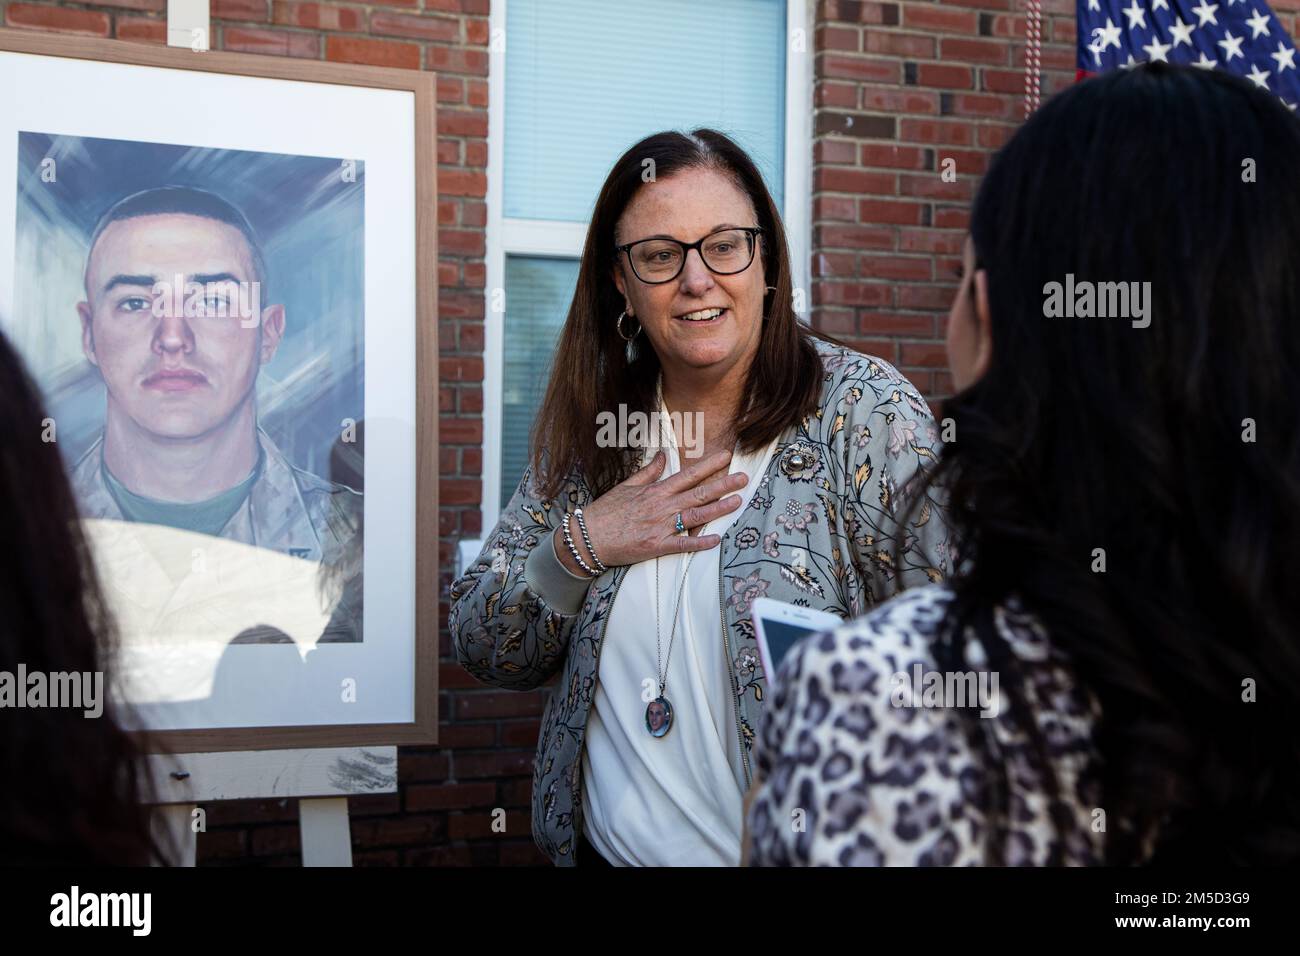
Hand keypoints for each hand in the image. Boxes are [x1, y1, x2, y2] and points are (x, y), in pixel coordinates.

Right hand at [555, 448, 747, 571]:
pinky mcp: (656, 546)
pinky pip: (682, 544)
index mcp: (656, 491)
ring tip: (737, 501)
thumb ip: (649, 472)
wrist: (588, 538)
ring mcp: (661, 527)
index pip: (688, 474)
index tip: (726, 456)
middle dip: (723, 485)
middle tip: (743, 478)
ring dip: (718, 508)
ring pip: (695, 515)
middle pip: (698, 493)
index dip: (709, 465)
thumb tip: (662, 455)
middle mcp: (662, 506)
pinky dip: (700, 542)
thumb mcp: (627, 486)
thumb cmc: (606, 511)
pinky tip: (716, 539)